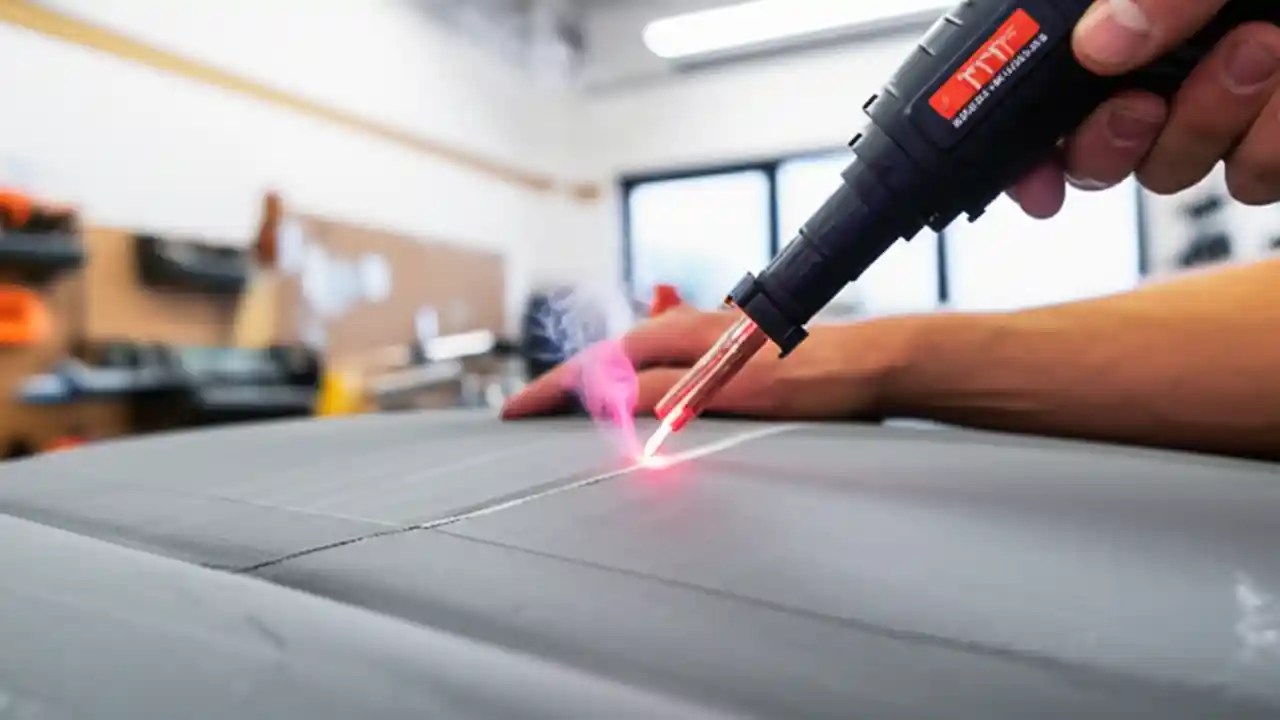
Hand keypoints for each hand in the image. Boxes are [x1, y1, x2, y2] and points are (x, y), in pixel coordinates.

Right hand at [501, 307, 903, 420]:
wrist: (869, 366)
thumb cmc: (805, 376)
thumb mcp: (726, 390)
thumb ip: (664, 393)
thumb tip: (608, 400)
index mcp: (674, 336)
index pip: (594, 368)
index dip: (550, 392)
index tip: (513, 411)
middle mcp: (683, 331)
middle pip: (605, 363)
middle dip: (562, 386)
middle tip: (525, 411)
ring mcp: (702, 341)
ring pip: (630, 364)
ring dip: (594, 386)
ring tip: (563, 405)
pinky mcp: (721, 356)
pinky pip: (658, 369)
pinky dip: (630, 385)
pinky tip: (633, 395)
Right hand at [1012, 0, 1279, 217]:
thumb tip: (1094, 48)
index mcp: (1128, 15)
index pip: (1038, 87)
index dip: (1027, 144)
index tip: (1035, 184)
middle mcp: (1161, 60)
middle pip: (1090, 154)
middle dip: (1113, 140)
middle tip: (1145, 104)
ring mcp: (1218, 105)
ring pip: (1171, 170)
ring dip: (1211, 122)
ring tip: (1265, 48)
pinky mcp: (1269, 137)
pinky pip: (1248, 180)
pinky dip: (1270, 141)